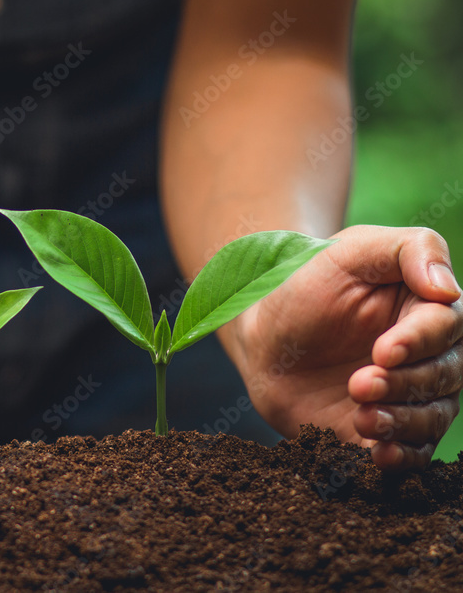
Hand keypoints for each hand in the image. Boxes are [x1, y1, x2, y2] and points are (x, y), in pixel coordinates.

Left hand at [223, 225, 462, 471]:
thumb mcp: (353, 249)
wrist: (264, 330)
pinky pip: (409, 453)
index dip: (418, 342)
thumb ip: (409, 249)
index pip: (444, 328)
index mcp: (430, 310)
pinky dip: (401, 458)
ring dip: (402, 422)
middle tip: (361, 383)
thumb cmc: (311, 282)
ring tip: (362, 417)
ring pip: (430, 418)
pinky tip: (380, 456)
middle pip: (443, 376)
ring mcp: (409, 397)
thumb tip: (448, 287)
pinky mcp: (384, 431)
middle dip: (404, 384)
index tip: (383, 351)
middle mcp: (430, 357)